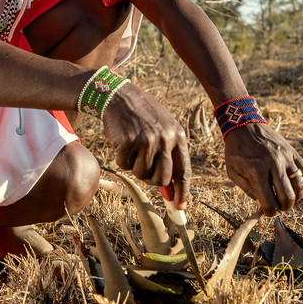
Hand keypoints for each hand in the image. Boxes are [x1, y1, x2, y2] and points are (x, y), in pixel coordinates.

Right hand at [101, 83, 190, 207]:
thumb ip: (169, 159)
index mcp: (178, 136)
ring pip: (142, 174)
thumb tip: (170, 193)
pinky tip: (122, 142)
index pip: (184, 171)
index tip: (179, 207)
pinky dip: (121, 158)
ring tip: (133, 147)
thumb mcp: (162, 132)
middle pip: (161, 178)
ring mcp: (146, 140)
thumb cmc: (142, 117)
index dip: (183, 191)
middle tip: (143, 165)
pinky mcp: (127, 142)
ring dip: (134, 166)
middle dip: (152, 179)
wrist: (119, 96)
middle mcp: (165, 139)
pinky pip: (124, 165)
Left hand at [224, 124, 302, 215]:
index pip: (270, 202)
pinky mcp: (293, 152)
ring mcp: (286, 157)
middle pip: (289, 197)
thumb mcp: (233, 172)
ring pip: (301, 186)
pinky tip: (296, 186)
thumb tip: (263, 205)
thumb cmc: (237, 151)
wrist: (245, 126)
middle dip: (284, 207)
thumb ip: (248, 190)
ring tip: (287, 196)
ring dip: (296, 197)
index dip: (269, 212)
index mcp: (257, 171)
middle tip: (278, 205)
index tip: (267, 210)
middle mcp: (274, 164)